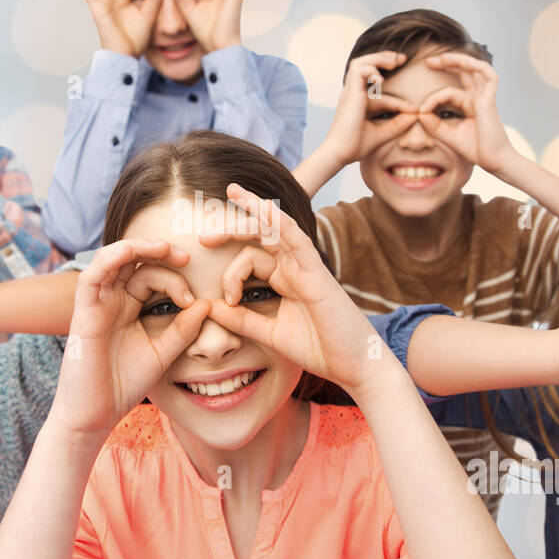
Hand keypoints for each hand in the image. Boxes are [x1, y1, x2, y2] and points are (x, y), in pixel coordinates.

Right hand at [55, 239, 210, 436]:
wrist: (95, 415)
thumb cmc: (122, 385)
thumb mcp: (162, 354)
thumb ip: (182, 330)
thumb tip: (206, 304)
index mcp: (128, 308)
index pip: (150, 276)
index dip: (174, 279)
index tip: (195, 301)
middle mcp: (111, 301)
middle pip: (132, 261)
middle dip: (159, 252)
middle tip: (186, 258)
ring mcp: (96, 304)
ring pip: (112, 259)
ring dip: (138, 247)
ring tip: (165, 248)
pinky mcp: (83, 312)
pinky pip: (91, 276)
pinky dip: (110, 258)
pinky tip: (132, 251)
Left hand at [199, 183, 383, 395]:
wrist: (354, 365)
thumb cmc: (319, 349)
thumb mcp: (269, 333)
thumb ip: (242, 320)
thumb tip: (210, 306)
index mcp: (284, 279)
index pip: (250, 258)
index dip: (229, 274)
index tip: (225, 301)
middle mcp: (294, 267)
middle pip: (260, 235)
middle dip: (231, 229)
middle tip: (204, 237)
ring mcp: (305, 265)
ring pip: (275, 227)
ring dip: (253, 208)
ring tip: (232, 193)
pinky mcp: (315, 269)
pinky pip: (295, 236)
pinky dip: (277, 219)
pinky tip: (260, 205)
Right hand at [321, 51, 420, 164]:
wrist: (339, 153)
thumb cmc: (355, 146)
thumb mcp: (383, 133)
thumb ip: (398, 124)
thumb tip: (416, 115)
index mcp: (358, 103)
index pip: (381, 94)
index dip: (399, 100)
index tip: (414, 109)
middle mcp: (353, 94)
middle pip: (365, 65)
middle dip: (384, 58)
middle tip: (401, 59)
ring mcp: (350, 92)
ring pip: (360, 63)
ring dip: (378, 58)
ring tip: (394, 62)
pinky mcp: (350, 93)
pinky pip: (359, 70)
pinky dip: (372, 70)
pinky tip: (382, 81)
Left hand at [417, 52, 516, 173]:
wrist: (494, 161)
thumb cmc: (475, 149)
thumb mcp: (448, 135)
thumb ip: (434, 124)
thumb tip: (419, 111)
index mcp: (470, 105)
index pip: (449, 92)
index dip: (432, 98)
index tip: (421, 111)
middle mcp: (478, 97)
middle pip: (465, 72)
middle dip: (447, 63)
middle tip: (428, 61)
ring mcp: (485, 96)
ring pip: (475, 68)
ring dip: (460, 60)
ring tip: (441, 58)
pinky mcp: (490, 98)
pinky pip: (488, 74)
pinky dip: (476, 65)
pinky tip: (461, 62)